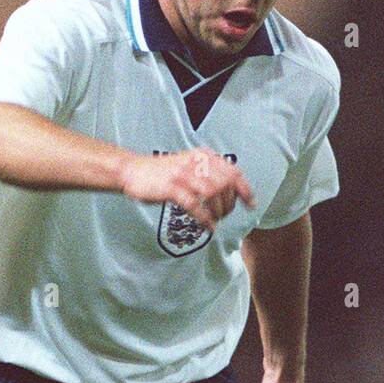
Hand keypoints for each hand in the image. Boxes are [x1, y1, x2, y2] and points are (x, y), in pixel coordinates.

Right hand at [120, 147, 254, 231]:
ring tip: (215, 221)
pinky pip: (195, 205)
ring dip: (218, 212)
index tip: (250, 204)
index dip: (245, 189)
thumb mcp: (188, 165)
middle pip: (225, 184)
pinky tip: (208, 226)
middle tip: (224, 215)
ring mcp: (183, 174)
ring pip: (213, 194)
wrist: (132, 171)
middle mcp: (195, 162)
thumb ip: (208, 173)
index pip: (232, 171)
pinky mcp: (171, 188)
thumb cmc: (162, 172)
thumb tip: (230, 190)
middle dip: (229, 204)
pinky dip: (205, 218)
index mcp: (202, 156)